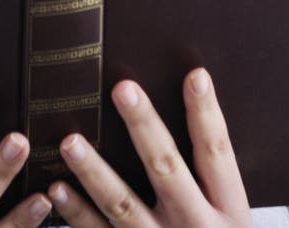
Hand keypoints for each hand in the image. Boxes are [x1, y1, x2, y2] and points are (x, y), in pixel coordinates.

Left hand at [47, 68, 252, 226]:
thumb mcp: (231, 217)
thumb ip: (212, 177)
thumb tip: (189, 101)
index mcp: (227, 209)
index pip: (216, 152)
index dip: (206, 114)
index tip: (195, 76)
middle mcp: (194, 224)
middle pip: (166, 168)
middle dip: (144, 127)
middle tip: (123, 89)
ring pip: (123, 203)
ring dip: (94, 170)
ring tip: (70, 141)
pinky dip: (77, 212)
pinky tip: (58, 188)